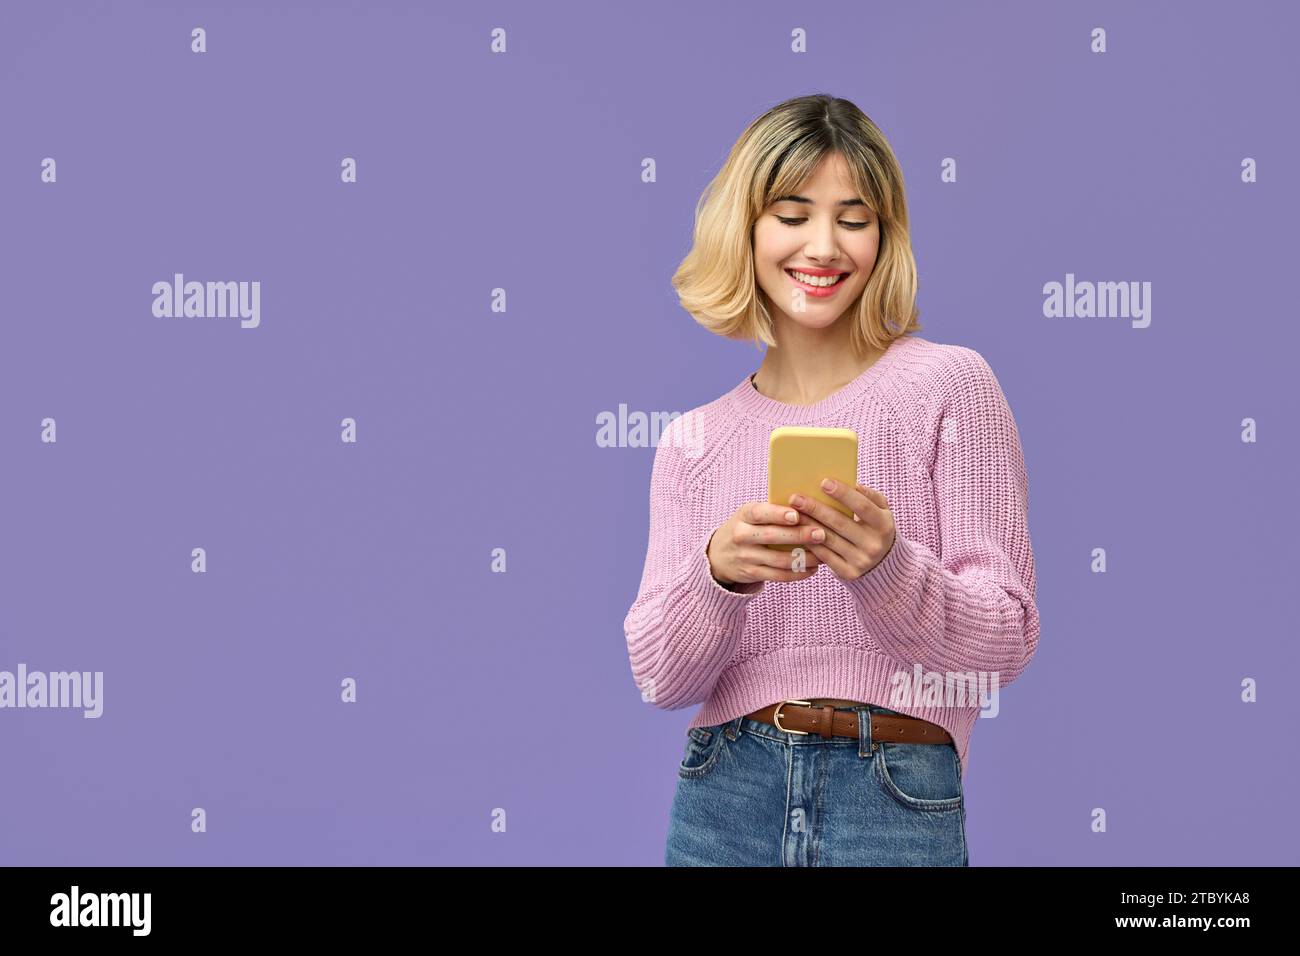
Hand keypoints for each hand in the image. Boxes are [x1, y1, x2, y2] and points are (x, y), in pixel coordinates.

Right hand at [706, 501, 824, 587]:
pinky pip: (779, 576)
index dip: (778, 514)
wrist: (718, 554)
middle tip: (821, 534)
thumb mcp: (750, 514)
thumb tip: (810, 506)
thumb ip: (773, 511)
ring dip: (805, 558)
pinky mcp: (751, 573)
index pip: (760, 513)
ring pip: (779, 560)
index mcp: (743, 515)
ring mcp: (746, 556)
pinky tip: (812, 568)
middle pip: (772, 536)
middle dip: (799, 535)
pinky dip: (798, 573)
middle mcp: (741, 536)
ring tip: (823, 554)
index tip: (796, 515)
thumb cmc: (745, 527)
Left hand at [787, 479, 895, 582]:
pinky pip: (824, 555)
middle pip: (840, 523)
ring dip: (807, 525)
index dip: (843, 493)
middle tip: (795, 498)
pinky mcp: (848, 573)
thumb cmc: (875, 528)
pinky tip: (797, 531)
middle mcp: (874, 544)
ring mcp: (861, 560)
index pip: (862, 506)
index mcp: (884, 525)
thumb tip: (852, 484)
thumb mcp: (882, 511)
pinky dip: (809, 542)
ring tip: (791, 513)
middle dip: (815, 509)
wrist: (883, 565)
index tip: (823, 482)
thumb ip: (870, 496)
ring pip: (828, 539)